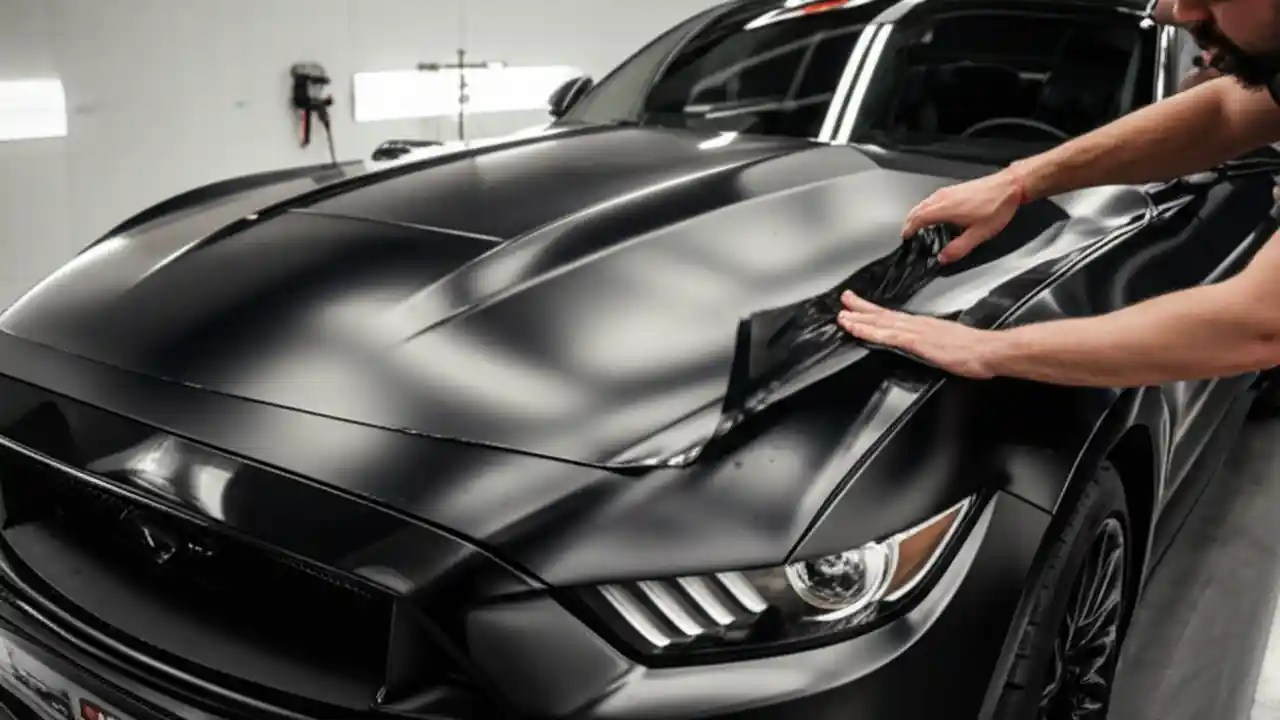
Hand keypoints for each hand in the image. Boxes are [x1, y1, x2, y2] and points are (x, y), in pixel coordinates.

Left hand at [836, 291, 999, 378]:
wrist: (989, 350)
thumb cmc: (975, 350)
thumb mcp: (949, 343)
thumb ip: (934, 342)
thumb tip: (927, 346)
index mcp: (924, 325)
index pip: (894, 316)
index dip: (874, 310)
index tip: (859, 305)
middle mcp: (917, 324)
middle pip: (883, 314)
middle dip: (861, 308)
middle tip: (843, 299)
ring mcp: (916, 331)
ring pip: (881, 323)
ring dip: (859, 319)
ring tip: (842, 315)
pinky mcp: (917, 342)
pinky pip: (887, 336)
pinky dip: (869, 331)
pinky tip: (857, 329)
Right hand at [901, 170, 1023, 263]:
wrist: (1009, 186)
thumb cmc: (996, 206)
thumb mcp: (978, 234)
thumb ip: (958, 248)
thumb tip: (944, 258)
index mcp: (944, 209)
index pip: (917, 218)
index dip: (909, 229)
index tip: (906, 237)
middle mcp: (943, 198)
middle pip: (917, 209)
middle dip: (910, 222)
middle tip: (910, 233)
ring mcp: (949, 191)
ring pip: (925, 202)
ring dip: (919, 214)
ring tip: (920, 224)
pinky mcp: (955, 189)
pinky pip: (934, 198)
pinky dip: (928, 207)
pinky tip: (937, 214)